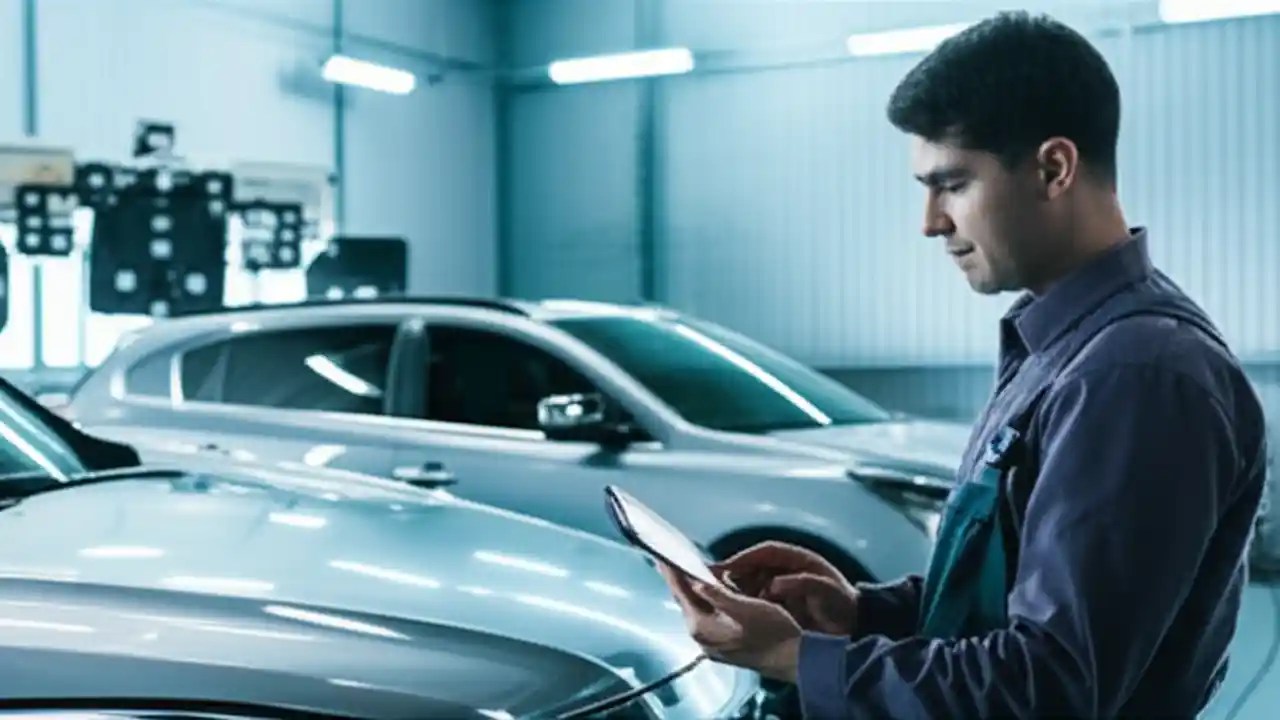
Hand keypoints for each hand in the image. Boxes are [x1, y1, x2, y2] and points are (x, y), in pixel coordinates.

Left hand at [657, 563, 802, 682]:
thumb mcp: (746, 608)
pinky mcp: (721, 643)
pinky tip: (711, 590)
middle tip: (672, 558)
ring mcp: (710, 642)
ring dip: (694, 588)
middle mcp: (701, 636)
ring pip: (695, 607)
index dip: (671, 571)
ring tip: (690, 569)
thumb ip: (718, 594)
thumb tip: (696, 581)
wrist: (793, 659)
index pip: (680, 592)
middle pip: (684, 600)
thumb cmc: (773, 633)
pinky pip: (706, 615)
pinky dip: (705, 599)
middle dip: (680, 578)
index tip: (661, 555)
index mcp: (702, 626)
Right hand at [713, 541, 858, 635]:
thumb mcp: (825, 590)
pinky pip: (756, 598)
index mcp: (797, 558)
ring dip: (735, 589)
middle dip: (732, 573)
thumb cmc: (841, 604)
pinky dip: (744, 603)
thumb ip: (801, 584)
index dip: (743, 558)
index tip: (724, 567)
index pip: (764, 552)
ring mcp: (781, 585)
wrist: (854, 627)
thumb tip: (773, 585)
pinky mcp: (778, 602)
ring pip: (751, 582)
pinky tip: (733, 611)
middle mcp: (785, 568)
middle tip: (710, 583)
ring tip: (716, 599)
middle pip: (753, 565)